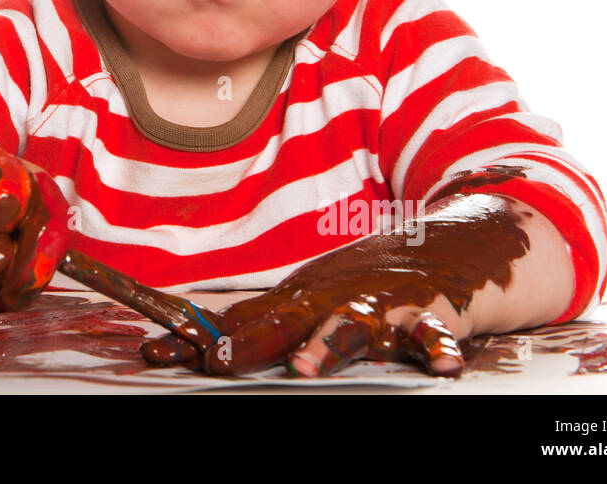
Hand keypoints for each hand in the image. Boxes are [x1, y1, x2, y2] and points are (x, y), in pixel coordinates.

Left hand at [140, 193, 530, 377]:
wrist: (451, 241)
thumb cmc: (370, 280)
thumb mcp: (309, 296)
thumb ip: (261, 322)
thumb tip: (200, 344)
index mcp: (302, 300)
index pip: (240, 322)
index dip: (196, 339)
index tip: (155, 353)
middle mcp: (334, 302)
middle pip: (287, 322)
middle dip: (251, 342)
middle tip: (218, 360)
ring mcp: (382, 305)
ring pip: (353, 328)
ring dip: (329, 344)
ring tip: (308, 365)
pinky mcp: (432, 312)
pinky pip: (437, 334)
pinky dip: (439, 347)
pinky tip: (439, 365)